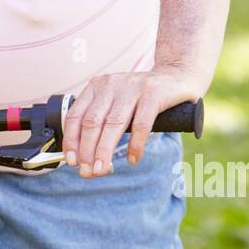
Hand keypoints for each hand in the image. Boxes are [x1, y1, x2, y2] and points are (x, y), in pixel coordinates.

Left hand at [62, 67, 202, 178]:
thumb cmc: (142, 96)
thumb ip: (101, 120)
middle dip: (87, 151)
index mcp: (97, 86)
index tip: (71, 161)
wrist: (177, 75)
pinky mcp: (154, 93)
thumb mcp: (116, 102)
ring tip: (102, 170)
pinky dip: (135, 144)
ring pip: (113, 124)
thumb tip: (84, 156)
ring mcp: (133, 87)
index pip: (76, 115)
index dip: (71, 140)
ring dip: (105, 151)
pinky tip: (132, 159)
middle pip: (93, 122)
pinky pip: (141, 123)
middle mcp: (111, 84)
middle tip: (87, 172)